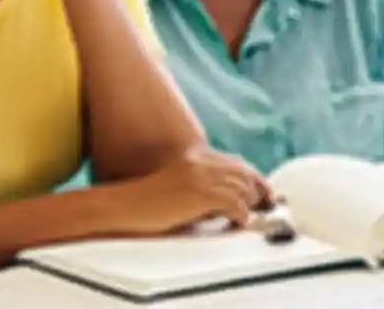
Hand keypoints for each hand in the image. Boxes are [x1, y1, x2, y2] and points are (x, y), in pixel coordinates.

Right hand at [106, 147, 272, 236]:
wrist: (121, 207)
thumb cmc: (144, 204)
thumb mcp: (176, 187)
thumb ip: (200, 186)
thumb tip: (228, 202)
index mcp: (193, 158)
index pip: (237, 164)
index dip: (254, 181)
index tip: (262, 196)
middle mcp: (198, 163)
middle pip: (245, 174)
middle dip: (258, 193)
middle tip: (262, 210)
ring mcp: (198, 177)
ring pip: (244, 188)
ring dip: (249, 206)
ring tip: (244, 219)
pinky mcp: (197, 195)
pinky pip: (235, 204)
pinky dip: (240, 216)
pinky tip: (234, 224)